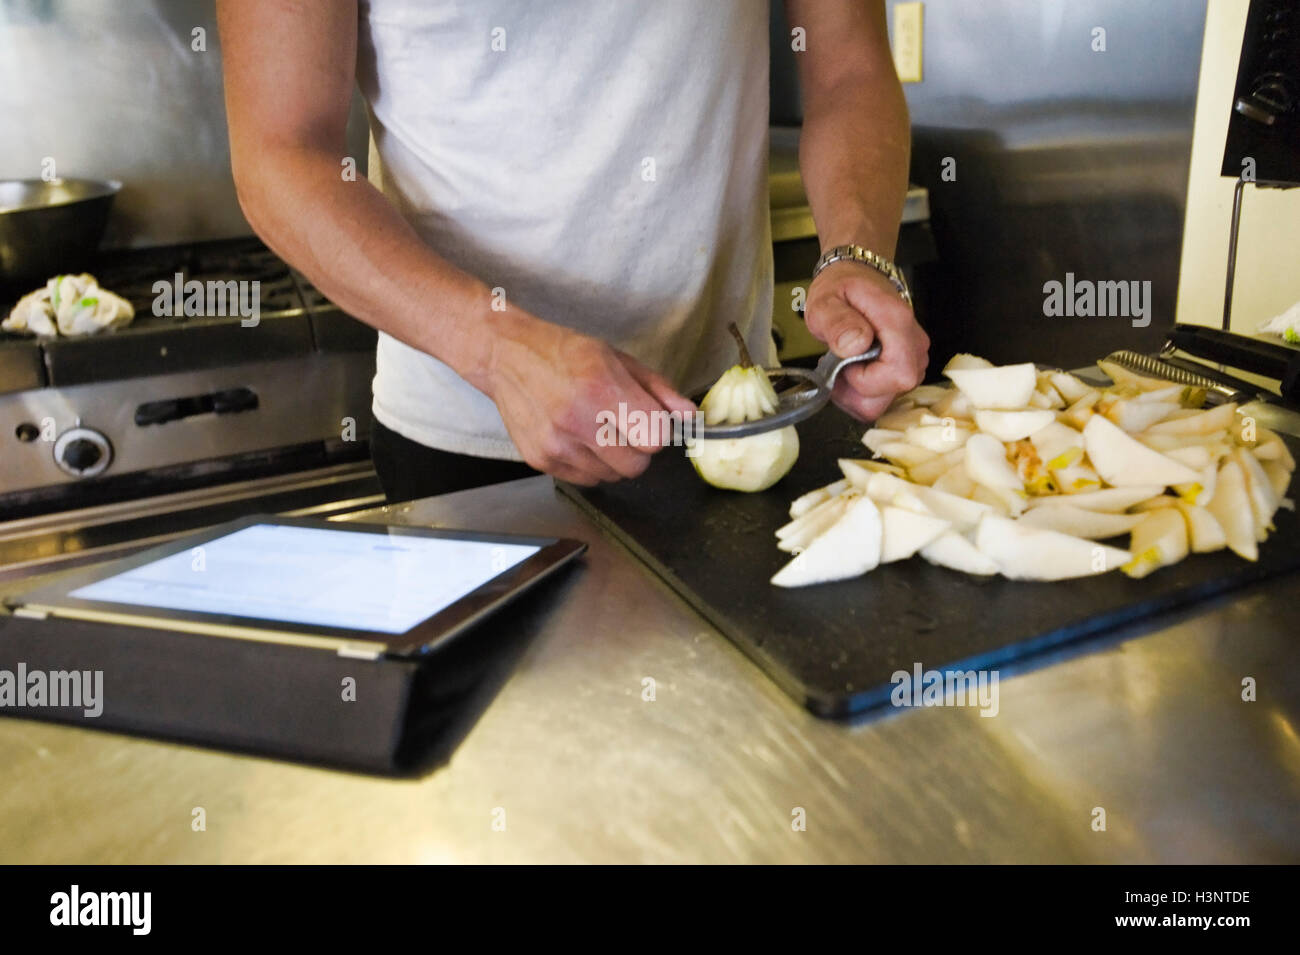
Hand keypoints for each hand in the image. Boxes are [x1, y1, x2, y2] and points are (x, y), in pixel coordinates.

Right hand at [480, 314, 695, 484]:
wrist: (506, 356)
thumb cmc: (565, 353)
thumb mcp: (618, 359)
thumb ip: (658, 390)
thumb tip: (690, 417)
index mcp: (601, 389)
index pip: (655, 438)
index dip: (657, 430)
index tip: (648, 419)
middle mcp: (577, 420)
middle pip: (637, 464)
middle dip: (639, 448)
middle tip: (623, 426)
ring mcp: (556, 444)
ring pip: (612, 476)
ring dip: (614, 459)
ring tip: (597, 429)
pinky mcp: (541, 460)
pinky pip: (586, 480)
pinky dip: (591, 465)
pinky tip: (578, 438)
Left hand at [803, 261, 929, 420]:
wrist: (856, 278)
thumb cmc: (841, 288)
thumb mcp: (825, 300)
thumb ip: (838, 322)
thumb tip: (855, 344)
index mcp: (898, 324)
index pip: (897, 375)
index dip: (864, 378)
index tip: (844, 359)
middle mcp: (914, 346)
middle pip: (890, 394)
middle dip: (856, 389)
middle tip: (837, 362)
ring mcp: (913, 360)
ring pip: (885, 401)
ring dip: (856, 391)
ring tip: (843, 363)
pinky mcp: (906, 369)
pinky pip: (883, 397)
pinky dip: (862, 391)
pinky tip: (852, 368)